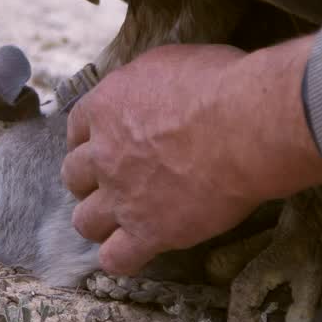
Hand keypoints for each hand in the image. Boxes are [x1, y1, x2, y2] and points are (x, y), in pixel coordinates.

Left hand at [62, 36, 321, 275]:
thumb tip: (150, 92)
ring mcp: (122, 196)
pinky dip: (121, 259)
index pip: (76, 129)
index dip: (89, 140)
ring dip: (99, 222)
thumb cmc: (221, 85)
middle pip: (74, 176)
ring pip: (85, 221)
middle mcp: (103, 153)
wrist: (248, 126)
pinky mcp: (148, 232)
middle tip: (116, 183)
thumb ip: (145, 83)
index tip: (103, 146)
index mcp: (105, 107)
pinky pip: (116, 259)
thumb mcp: (170, 62)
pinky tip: (136, 253)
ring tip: (121, 222)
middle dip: (90, 181)